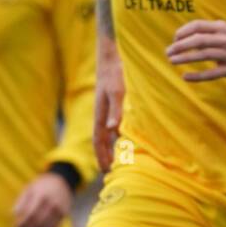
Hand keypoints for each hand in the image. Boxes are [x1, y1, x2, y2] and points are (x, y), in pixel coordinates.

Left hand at [13, 173, 72, 226]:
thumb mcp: (29, 188)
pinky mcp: (64, 215)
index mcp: (41, 195)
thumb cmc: (41, 185)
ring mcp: (59, 210)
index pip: (30, 214)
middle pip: (38, 223)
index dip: (22, 223)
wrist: (62, 181)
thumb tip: (13, 214)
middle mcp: (52, 204)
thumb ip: (21, 201)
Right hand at [94, 44, 124, 173]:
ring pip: (108, 134)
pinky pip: (115, 125)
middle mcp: (103, 114)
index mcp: (100, 114)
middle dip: (106, 156)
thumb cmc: (115, 72)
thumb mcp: (117, 91)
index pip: (99, 141)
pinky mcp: (114, 103)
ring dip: (112, 147)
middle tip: (111, 171)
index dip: (102, 156)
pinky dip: (118, 135)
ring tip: (119, 159)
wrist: (111, 55)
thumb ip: (116, 110)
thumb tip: (113, 130)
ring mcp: (108, 109)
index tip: (106, 170)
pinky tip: (126, 137)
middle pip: (102, 140)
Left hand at [166, 19, 225, 81]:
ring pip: (205, 55)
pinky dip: (197, 76)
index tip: (174, 39)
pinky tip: (185, 76)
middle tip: (168, 52)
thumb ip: (202, 32)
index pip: (198, 26)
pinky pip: (212, 74)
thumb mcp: (220, 29)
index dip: (184, 31)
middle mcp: (225, 39)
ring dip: (186, 57)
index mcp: (220, 27)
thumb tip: (178, 39)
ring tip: (172, 60)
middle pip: (200, 40)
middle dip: (181, 46)